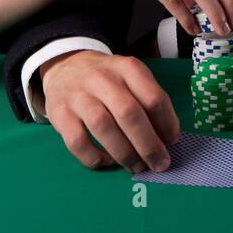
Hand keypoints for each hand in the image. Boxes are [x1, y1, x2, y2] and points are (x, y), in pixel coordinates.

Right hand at [39, 49, 180, 171]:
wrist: (67, 66)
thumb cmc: (108, 80)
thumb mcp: (131, 77)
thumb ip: (148, 101)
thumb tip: (166, 139)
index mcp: (128, 68)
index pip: (153, 97)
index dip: (167, 124)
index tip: (171, 142)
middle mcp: (102, 79)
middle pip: (129, 113)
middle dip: (148, 145)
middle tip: (159, 164)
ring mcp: (78, 96)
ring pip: (103, 127)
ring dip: (124, 153)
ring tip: (136, 167)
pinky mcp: (60, 114)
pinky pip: (77, 142)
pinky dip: (95, 157)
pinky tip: (107, 161)